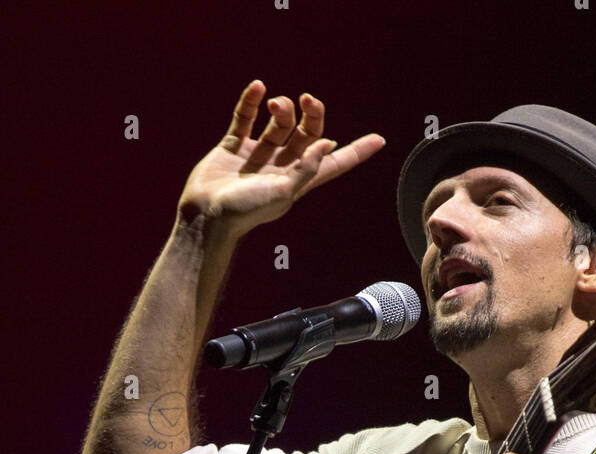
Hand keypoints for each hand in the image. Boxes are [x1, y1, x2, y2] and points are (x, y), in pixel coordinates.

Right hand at [176, 80, 384, 237]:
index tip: (379, 140)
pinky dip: (251, 101)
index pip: (336, 162)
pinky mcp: (234, 147)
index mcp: (300, 179)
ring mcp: (258, 154)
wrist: (207, 216)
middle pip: (308, 133)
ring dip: (281, 107)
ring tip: (275, 101)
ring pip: (278, 122)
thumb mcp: (283, 193)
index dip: (357, 151)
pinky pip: (246, 118)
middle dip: (312, 114)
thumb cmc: (246, 211)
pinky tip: (257, 87)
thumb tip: (329, 142)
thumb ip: (307, 169)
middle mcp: (283, 165)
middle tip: (307, 100)